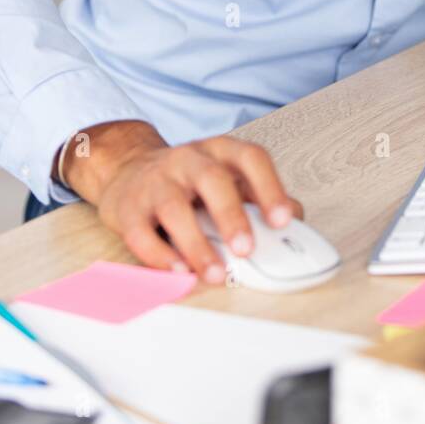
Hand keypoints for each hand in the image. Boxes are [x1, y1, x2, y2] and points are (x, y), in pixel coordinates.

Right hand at [62, 119, 302, 283]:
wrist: (128, 169)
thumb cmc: (189, 180)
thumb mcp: (227, 178)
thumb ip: (259, 197)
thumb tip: (296, 220)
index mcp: (220, 151)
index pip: (250, 158)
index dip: (269, 187)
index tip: (283, 220)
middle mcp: (188, 160)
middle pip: (212, 179)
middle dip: (231, 215)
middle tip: (246, 249)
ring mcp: (156, 182)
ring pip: (174, 207)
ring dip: (196, 243)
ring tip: (214, 272)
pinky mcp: (128, 209)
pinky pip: (141, 232)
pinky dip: (160, 256)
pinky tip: (179, 271)